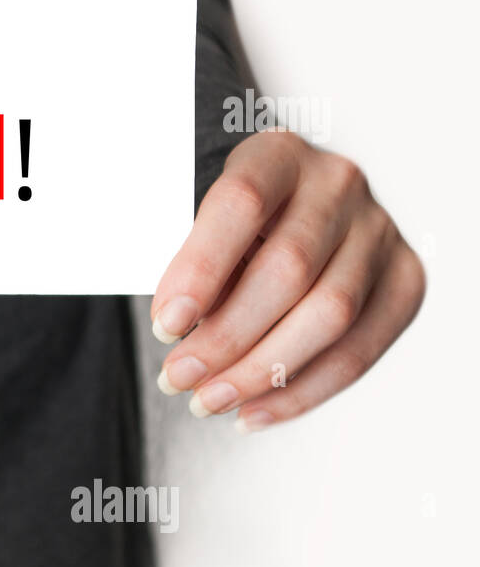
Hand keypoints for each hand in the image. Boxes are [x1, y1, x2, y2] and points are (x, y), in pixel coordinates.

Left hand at [151, 128, 424, 432]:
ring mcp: (378, 231)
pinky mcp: (403, 278)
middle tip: (175, 378)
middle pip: (288, 269)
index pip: (241, 203)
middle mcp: (337, 184)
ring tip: (207, 401)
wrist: (284, 207)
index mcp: (277, 153)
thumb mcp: (194, 217)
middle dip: (225, 337)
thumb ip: (188, 259)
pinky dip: (303, 391)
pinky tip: (252, 412)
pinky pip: (360, 348)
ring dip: (262, 372)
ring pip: (329, 315)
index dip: (201, 268)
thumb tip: (177, 326)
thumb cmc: (225, 223)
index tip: (163, 326)